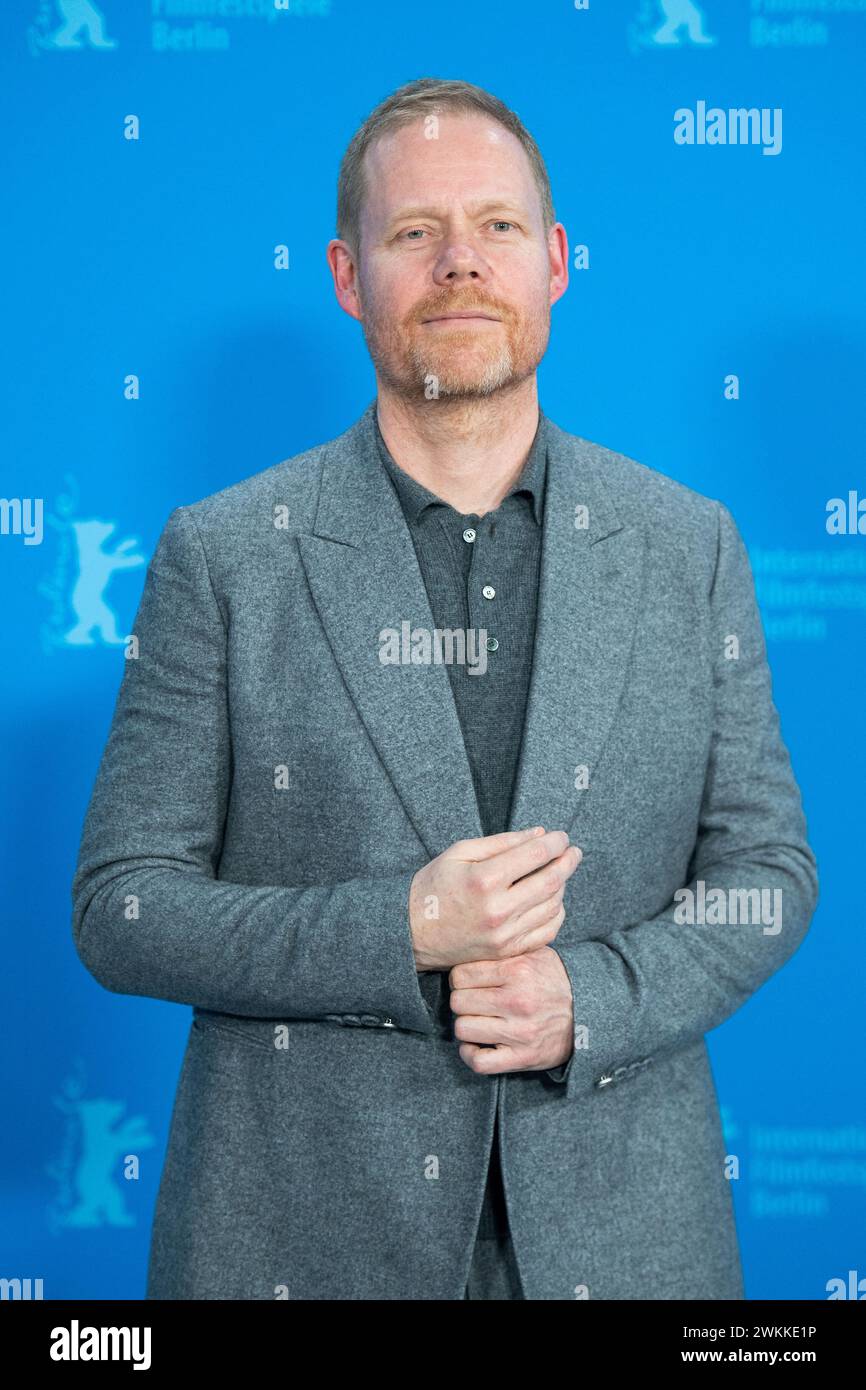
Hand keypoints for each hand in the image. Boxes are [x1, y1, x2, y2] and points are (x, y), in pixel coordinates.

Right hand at [409, 826, 580, 971]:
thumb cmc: (433, 886)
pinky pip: (546, 932)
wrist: (411, 932)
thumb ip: (501, 843)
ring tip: (560, 873)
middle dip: (567, 862)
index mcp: (484, 879)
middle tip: (573, 852)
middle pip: (550, 881)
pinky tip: (553, 901)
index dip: (555, 843)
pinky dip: (556, 914)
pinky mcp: (506, 951)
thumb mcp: (460, 853)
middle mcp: (498, 909)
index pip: (535, 855)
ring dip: (562, 886)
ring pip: (552, 906)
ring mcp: (504, 934)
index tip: (562, 836)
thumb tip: (538, 834)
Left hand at [449, 945, 574, 1074]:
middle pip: (458, 1002)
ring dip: (466, 1025)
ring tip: (477, 1020)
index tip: (467, 982)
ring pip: (463, 1029)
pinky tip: (475, 1044)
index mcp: (518, 971)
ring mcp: (519, 1032)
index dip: (460, 978)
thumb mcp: (534, 954)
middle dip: (462, 1000)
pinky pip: (479, 1061)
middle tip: (473, 1001)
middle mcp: (517, 1001)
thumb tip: (469, 946)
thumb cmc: (554, 980)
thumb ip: (503, 950)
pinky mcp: (522, 1057)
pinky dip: (470, 1054)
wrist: (589, 1011)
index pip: (461, 975)